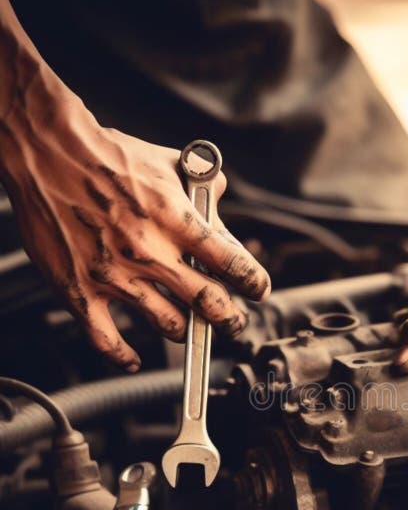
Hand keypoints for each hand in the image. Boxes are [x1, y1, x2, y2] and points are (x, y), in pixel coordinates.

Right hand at [0, 100, 269, 370]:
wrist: (46, 151)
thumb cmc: (107, 154)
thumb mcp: (166, 162)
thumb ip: (200, 184)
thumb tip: (218, 197)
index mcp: (177, 222)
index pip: (233, 264)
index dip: (254, 283)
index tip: (259, 291)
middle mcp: (151, 252)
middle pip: (209, 304)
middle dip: (230, 320)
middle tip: (234, 324)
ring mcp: (116, 275)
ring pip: (167, 324)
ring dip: (184, 332)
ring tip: (188, 329)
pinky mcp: (80, 289)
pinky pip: (105, 338)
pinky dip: (123, 356)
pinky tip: (133, 359)